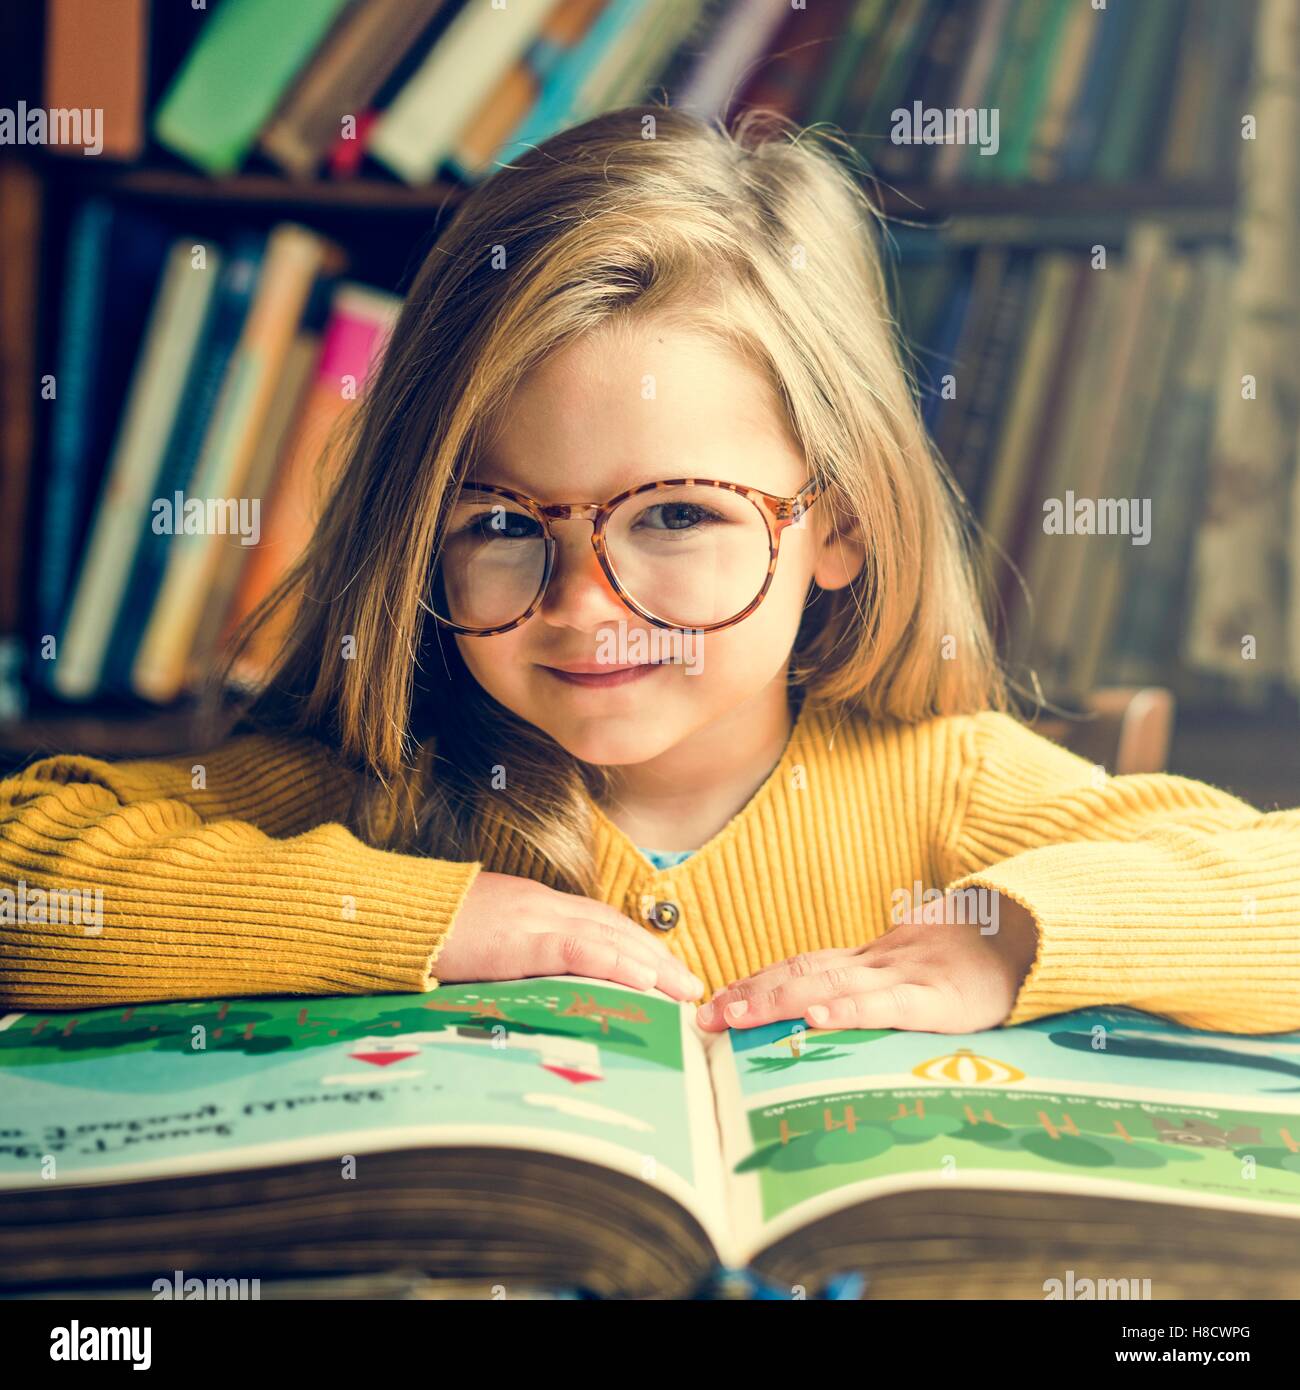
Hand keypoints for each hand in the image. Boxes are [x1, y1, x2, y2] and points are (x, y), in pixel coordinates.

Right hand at [433, 871, 705, 1001]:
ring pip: (607, 938)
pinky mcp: (519, 939)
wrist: (391, 913)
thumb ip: (509, 959)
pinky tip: (643, 981)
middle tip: (692, 986)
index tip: (665, 970)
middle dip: (657, 958)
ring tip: (683, 990)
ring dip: (651, 965)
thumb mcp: (477, 944)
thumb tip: (532, 990)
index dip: (635, 947)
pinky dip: (616, 964)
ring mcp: (533, 919)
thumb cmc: (424, 934)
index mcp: (533, 907)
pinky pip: (578, 950)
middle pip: (614, 929)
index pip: (598, 925)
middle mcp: (542, 906)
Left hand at [695, 893, 1038, 1033]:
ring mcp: (904, 977)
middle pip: (800, 974)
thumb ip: (873, 990)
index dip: (753, 983)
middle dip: (748, 995)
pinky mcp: (938, 999)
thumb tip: (823, 1014)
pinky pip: (887, 1004)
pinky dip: (848, 1010)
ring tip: (736, 1017)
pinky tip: (817, 1019)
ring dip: (777, 1002)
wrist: (1031, 936)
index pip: (798, 968)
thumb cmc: (971, 964)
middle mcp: (875, 964)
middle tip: (703, 1018)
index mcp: (868, 961)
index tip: (710, 1003)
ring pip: (829, 986)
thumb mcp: (915, 975)